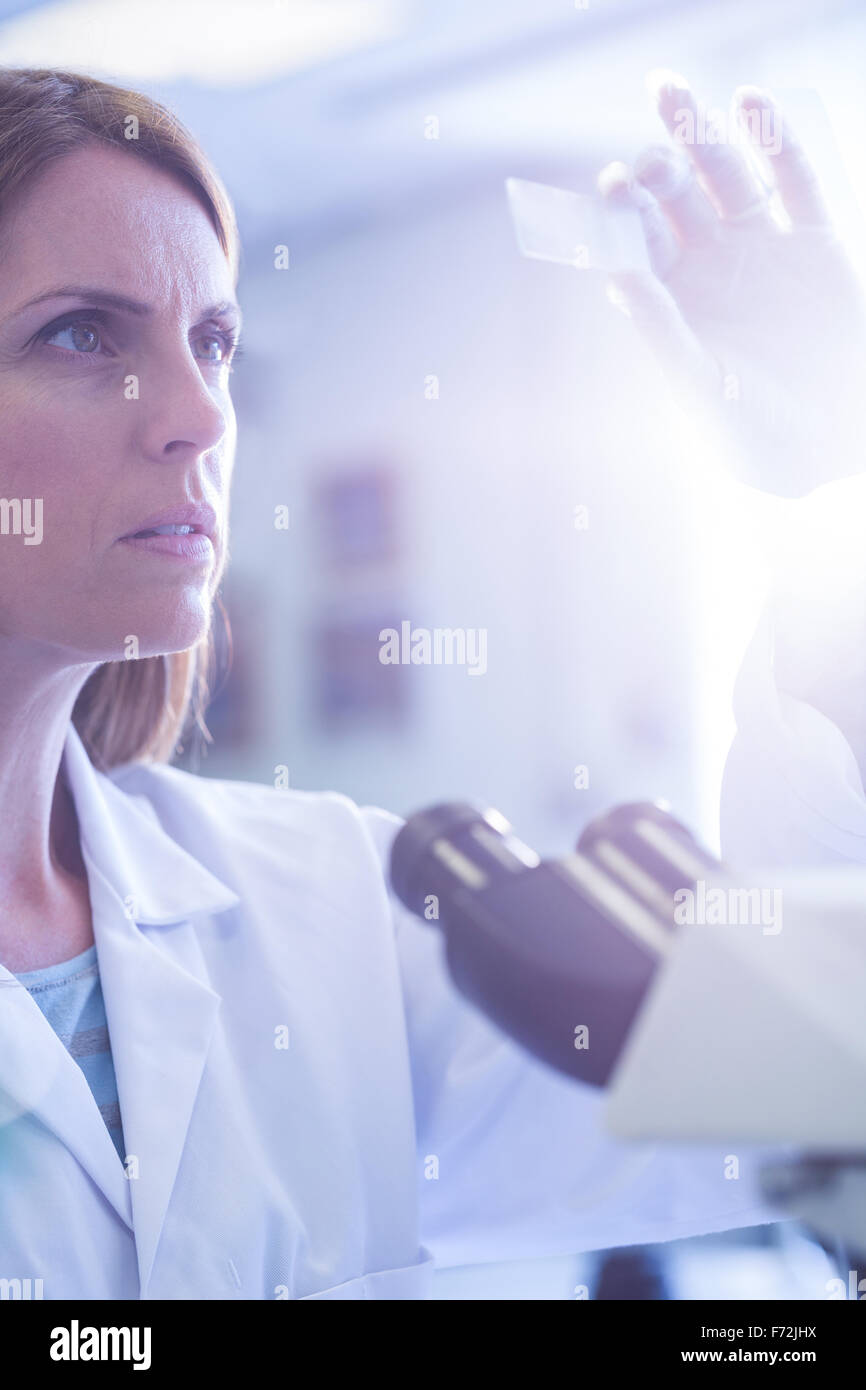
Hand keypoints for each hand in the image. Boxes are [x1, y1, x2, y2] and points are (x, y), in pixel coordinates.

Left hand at [598, 74, 865, 497]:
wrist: (822, 445)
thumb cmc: (747, 428)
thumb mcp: (697, 381)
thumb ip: (658, 327)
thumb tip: (612, 276)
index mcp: (672, 293)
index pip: (639, 239)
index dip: (624, 212)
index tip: (609, 186)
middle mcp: (710, 260)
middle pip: (677, 196)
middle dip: (658, 168)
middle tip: (646, 154)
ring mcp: (761, 244)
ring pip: (726, 175)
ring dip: (702, 135)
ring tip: (675, 97)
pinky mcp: (815, 239)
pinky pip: (795, 179)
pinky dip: (776, 138)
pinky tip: (750, 100)